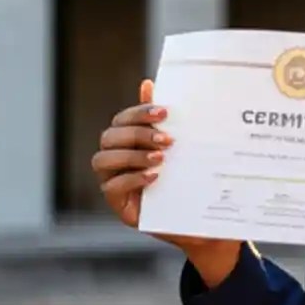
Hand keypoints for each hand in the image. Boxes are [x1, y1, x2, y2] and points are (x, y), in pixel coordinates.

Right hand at [91, 79, 236, 260]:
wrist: (202, 221)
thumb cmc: (189, 179)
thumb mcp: (182, 148)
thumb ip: (164, 120)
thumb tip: (148, 84)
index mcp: (129, 141)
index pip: (122, 120)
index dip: (138, 112)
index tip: (165, 112)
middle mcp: (116, 160)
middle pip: (109, 137)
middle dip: (137, 134)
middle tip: (167, 139)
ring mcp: (113, 182)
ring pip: (102, 160)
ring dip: (132, 155)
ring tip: (161, 159)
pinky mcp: (119, 205)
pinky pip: (111, 188)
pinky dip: (132, 179)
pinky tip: (154, 177)